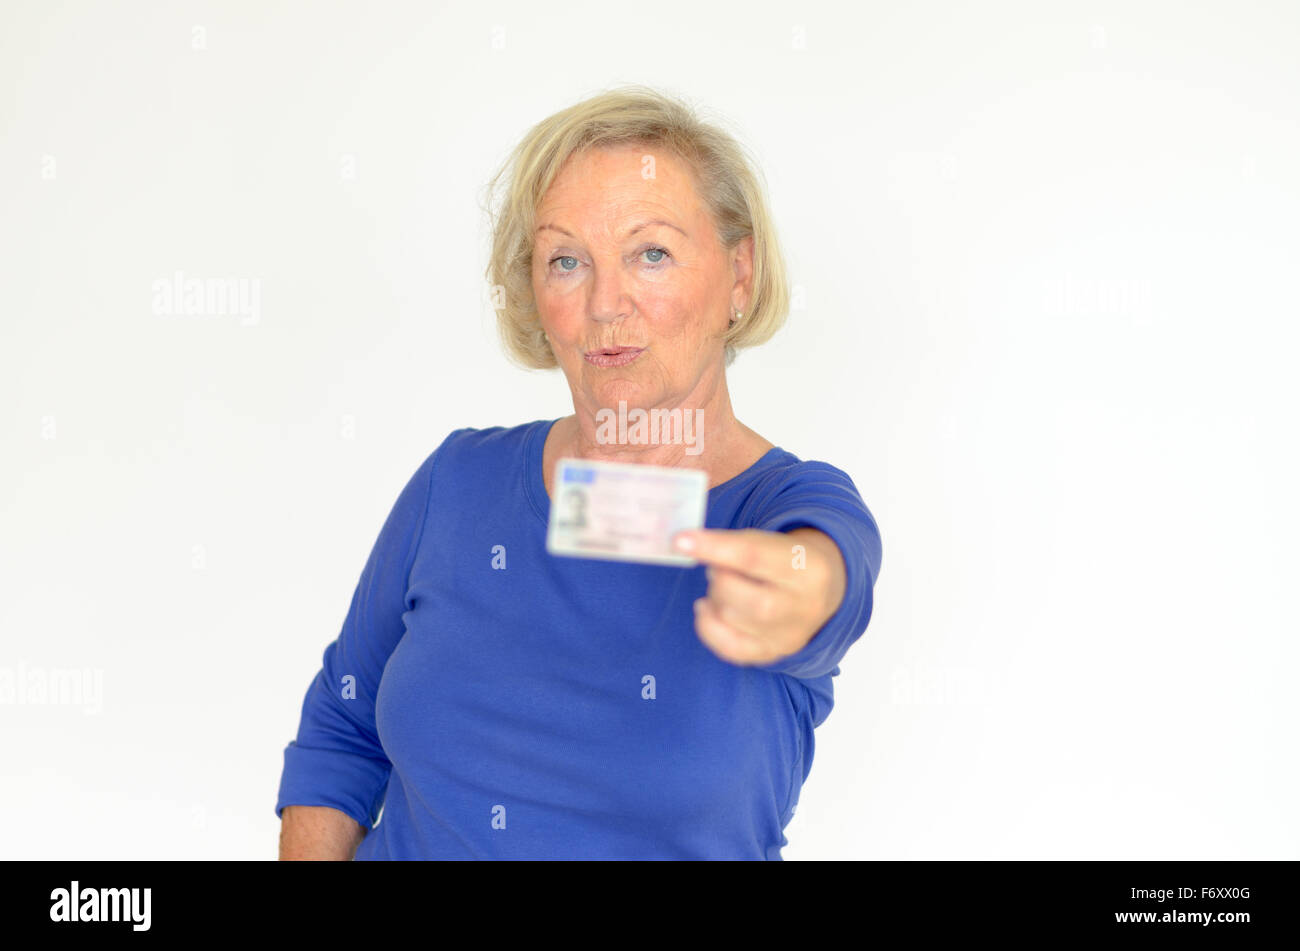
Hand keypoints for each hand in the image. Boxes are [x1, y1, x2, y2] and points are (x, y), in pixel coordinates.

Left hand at [672, 527, 846, 666]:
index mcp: (808, 567)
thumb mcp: (773, 541)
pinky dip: (708, 626)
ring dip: (714, 598)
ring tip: (724, 587)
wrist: (824, 591)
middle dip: (717, 577)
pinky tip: (708, 608)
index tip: (679, 541)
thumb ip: (735, 543)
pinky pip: (729, 647)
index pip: (752, 556)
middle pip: (739, 595)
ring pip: (731, 619)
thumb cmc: (786, 559)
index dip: (713, 547)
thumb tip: (686, 545)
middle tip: (718, 568)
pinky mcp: (773, 653)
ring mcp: (790, 636)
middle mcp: (804, 606)